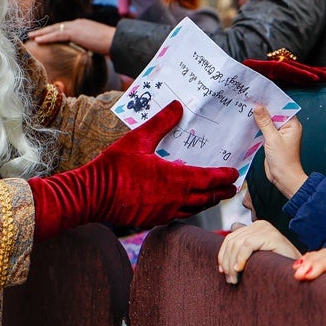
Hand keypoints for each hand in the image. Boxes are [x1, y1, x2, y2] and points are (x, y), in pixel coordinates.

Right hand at [28, 101, 237, 238]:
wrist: (90, 196)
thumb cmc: (113, 167)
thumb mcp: (138, 138)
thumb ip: (160, 122)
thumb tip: (178, 105)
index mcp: (174, 180)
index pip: (209, 179)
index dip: (224, 176)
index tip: (235, 172)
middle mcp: (174, 200)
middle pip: (206, 198)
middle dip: (220, 191)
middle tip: (232, 187)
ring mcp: (163, 213)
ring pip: (194, 209)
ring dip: (206, 201)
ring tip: (214, 195)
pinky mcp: (153, 220)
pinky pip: (178, 215)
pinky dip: (188, 208)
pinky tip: (185, 202)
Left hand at [29, 18, 115, 54]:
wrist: (116, 41)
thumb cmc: (111, 45)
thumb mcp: (97, 45)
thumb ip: (89, 46)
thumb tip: (87, 53)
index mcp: (83, 25)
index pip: (65, 28)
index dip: (54, 31)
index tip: (46, 35)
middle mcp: (78, 23)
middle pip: (57, 27)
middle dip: (45, 30)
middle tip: (34, 34)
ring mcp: (76, 26)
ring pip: (54, 29)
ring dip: (41, 33)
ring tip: (31, 37)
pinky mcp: (75, 32)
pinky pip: (57, 35)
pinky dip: (46, 37)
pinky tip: (38, 41)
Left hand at [217, 220, 299, 283]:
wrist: (297, 272)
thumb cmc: (278, 266)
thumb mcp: (258, 255)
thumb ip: (246, 243)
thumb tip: (232, 226)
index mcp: (256, 227)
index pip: (231, 238)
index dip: (223, 255)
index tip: (222, 271)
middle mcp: (260, 224)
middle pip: (232, 241)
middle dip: (227, 262)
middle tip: (229, 279)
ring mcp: (266, 228)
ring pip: (237, 244)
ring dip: (232, 263)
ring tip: (234, 279)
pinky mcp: (270, 235)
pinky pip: (247, 245)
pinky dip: (240, 258)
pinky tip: (240, 270)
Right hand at [253, 105, 306, 197]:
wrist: (283, 178)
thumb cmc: (283, 160)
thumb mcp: (272, 138)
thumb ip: (265, 122)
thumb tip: (258, 107)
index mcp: (292, 125)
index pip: (282, 108)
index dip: (271, 102)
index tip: (259, 95)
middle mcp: (287, 128)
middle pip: (274, 114)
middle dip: (263, 109)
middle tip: (250, 100)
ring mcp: (279, 135)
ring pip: (268, 122)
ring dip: (259, 118)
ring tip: (247, 109)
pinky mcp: (272, 141)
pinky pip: (265, 130)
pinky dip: (258, 127)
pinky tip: (249, 123)